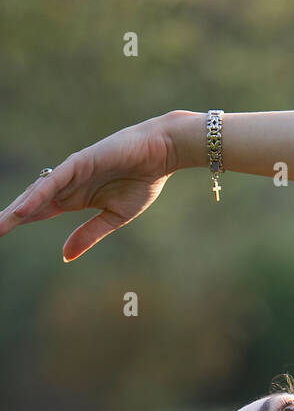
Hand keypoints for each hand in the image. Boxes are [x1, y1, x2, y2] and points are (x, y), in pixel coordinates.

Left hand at [0, 115, 176, 261]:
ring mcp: (71, 172)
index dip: (20, 220)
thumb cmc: (141, 181)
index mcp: (75, 197)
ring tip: (0, 225)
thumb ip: (88, 235)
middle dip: (11, 216)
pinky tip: (22, 209)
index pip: (39, 211)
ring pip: (37, 193)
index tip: (0, 233)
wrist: (161, 154)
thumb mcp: (113, 218)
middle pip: (31, 202)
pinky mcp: (79, 162)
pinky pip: (54, 181)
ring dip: (17, 209)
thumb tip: (64, 256)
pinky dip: (37, 195)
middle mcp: (67, 184)